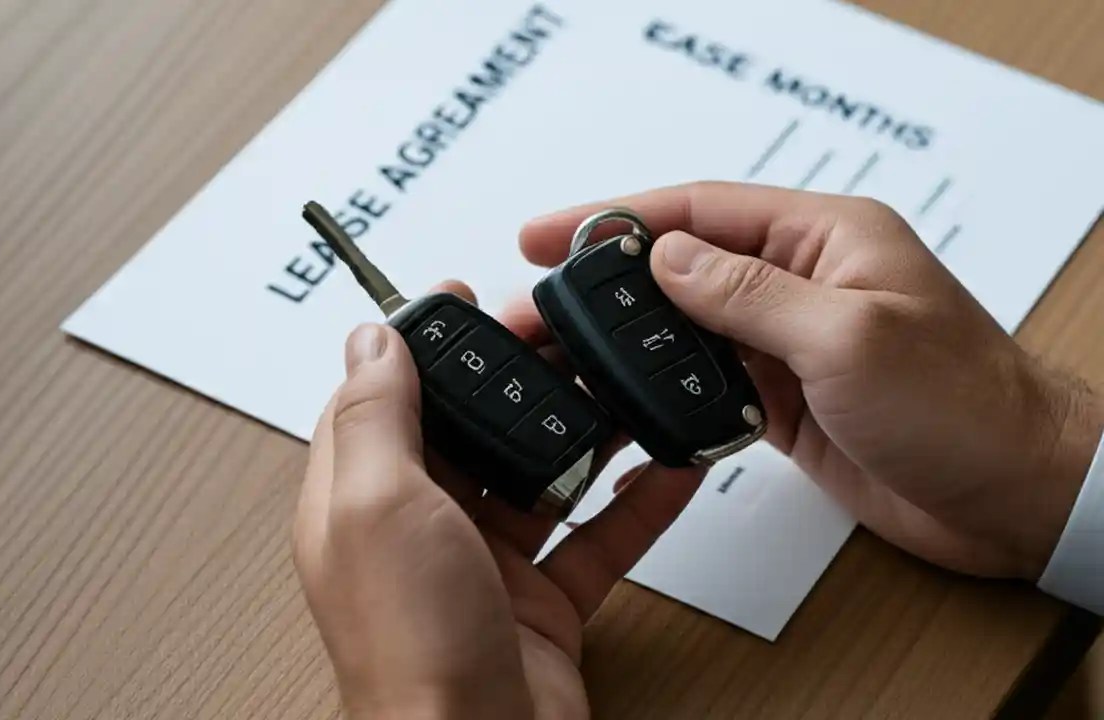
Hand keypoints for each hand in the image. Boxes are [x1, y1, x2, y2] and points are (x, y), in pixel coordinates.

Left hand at [293, 282, 703, 719]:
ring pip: (538, 474)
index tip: (467, 299)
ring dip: (584, 428)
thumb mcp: (376, 505)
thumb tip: (369, 339)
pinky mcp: (541, 604)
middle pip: (471, 426)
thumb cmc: (412, 648)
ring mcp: (481, 566)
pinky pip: (594, 538)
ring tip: (623, 380)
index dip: (423, 344)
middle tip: (563, 332)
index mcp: (359, 499)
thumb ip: (373, 416)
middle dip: (517, 375)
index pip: (383, 396)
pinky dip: (635, 504)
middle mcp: (416, 528)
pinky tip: (668, 468)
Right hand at [521, 182, 1103, 579]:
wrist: (1017, 496)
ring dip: (623, 346)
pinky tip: (619, 404)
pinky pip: (705, 385)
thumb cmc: (967, 404)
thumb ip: (749, 294)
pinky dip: (660, 393)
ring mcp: (788, 344)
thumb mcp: (850, 337)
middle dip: (602, 291)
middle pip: (678, 272)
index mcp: (823, 238)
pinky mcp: (784, 401)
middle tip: (532, 312)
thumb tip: (666, 259)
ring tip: (556, 361)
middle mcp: (799, 283)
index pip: (698, 211)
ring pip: (684, 333)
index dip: (616, 219)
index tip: (548, 235)